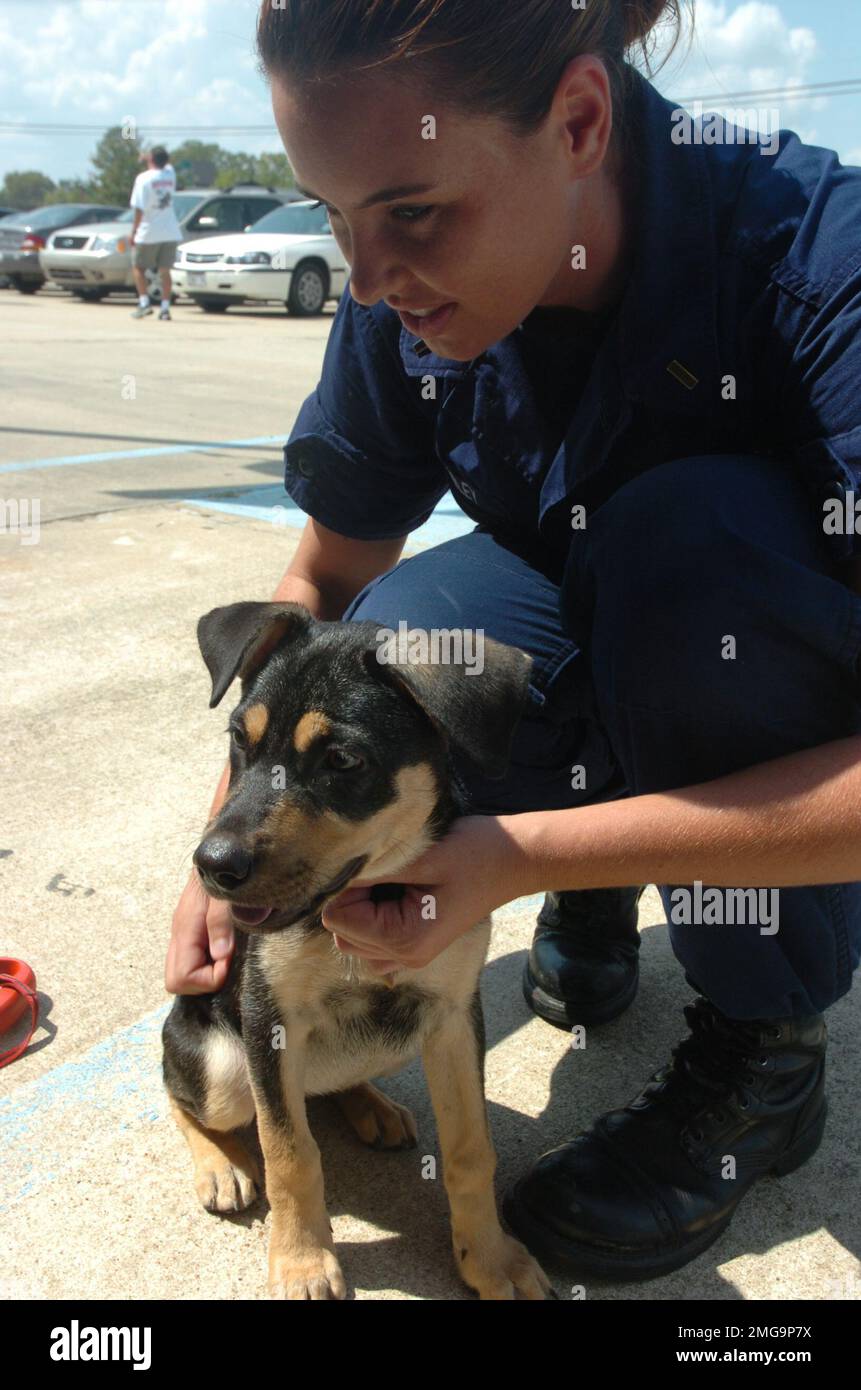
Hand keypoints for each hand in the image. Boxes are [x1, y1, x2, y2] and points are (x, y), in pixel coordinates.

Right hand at [165, 871, 234, 993]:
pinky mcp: (188, 934)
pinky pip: (188, 962)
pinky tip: (220, 948)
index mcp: (185, 929)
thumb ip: (221, 923)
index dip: (209, 978)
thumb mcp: (226, 895)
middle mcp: (178, 936)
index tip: (228, 959)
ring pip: (179, 974)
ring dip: (204, 973)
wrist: (217, 855)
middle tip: (225, 961)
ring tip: (224, 953)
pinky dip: (204, 965)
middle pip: (175, 981)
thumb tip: (220, 955)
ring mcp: (181, 935)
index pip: (182, 977)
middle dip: (203, 981)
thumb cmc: (223, 874)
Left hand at [321, 816, 525, 976]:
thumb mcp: (420, 856)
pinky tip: (395, 894)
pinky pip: (371, 942)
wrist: (516, 860)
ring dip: (360, 908)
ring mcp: (410, 955)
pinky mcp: (414, 945)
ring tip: (392, 881)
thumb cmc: (475, 853)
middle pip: (340, 932)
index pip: (336, 917)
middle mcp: (405, 957)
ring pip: (352, 938)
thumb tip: (329, 874)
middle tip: (385, 869)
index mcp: (405, 940)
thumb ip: (372, 871)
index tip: (376, 862)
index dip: (347, 885)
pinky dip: (371, 919)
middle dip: (351, 898)